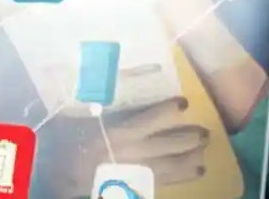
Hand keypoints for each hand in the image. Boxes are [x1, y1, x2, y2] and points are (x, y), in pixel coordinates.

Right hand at [40, 98, 209, 196]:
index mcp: (122, 133)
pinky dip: (185, 176)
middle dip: (192, 138)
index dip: (171, 109)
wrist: (63, 180)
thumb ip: (89, 104)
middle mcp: (137, 152)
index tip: (183, 103)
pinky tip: (196, 171)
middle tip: (205, 132)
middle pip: (173, 144)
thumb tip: (96, 80)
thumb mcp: (74, 119)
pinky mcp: (140, 187)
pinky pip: (168, 181)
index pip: (154, 118)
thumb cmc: (67, 146)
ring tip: (203, 152)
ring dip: (193, 157)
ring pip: (176, 165)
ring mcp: (141, 172)